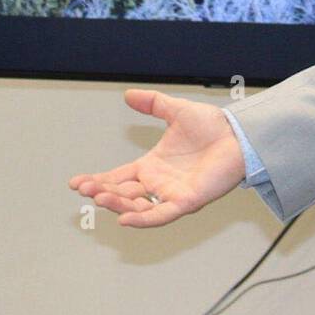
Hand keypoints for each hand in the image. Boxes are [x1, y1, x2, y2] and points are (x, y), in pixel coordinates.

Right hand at [68, 89, 246, 226]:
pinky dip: (143, 220)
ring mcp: (171, 194)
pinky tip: (125, 220)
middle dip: (102, 193)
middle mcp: (159, 183)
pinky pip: (161, 215)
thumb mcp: (175, 111)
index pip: (118, 178)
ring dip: (117, 205)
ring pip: (137, 206)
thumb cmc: (212, 127)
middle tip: (83, 189)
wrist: (238, 135)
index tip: (76, 183)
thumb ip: (152, 104)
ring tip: (99, 198)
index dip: (98, 181)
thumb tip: (128, 94)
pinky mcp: (187, 201)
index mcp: (152, 166)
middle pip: (123, 194)